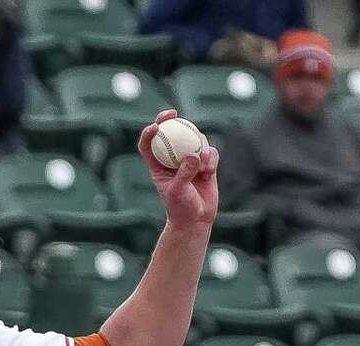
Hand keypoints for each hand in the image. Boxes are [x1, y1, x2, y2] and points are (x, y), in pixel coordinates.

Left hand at [137, 110, 218, 228]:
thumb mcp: (178, 191)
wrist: (196, 219)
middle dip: (170, 120)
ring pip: (194, 141)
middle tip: (174, 113)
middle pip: (170, 134)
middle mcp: (173, 160)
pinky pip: (210, 152)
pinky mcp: (206, 164)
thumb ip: (185, 173)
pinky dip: (210, 159)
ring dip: (199, 146)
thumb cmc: (180, 208)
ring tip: (203, 163)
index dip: (148, 133)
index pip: (148, 145)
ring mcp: (190, 160)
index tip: (156, 126)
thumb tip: (193, 155)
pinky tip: (209, 170)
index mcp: (158, 166)